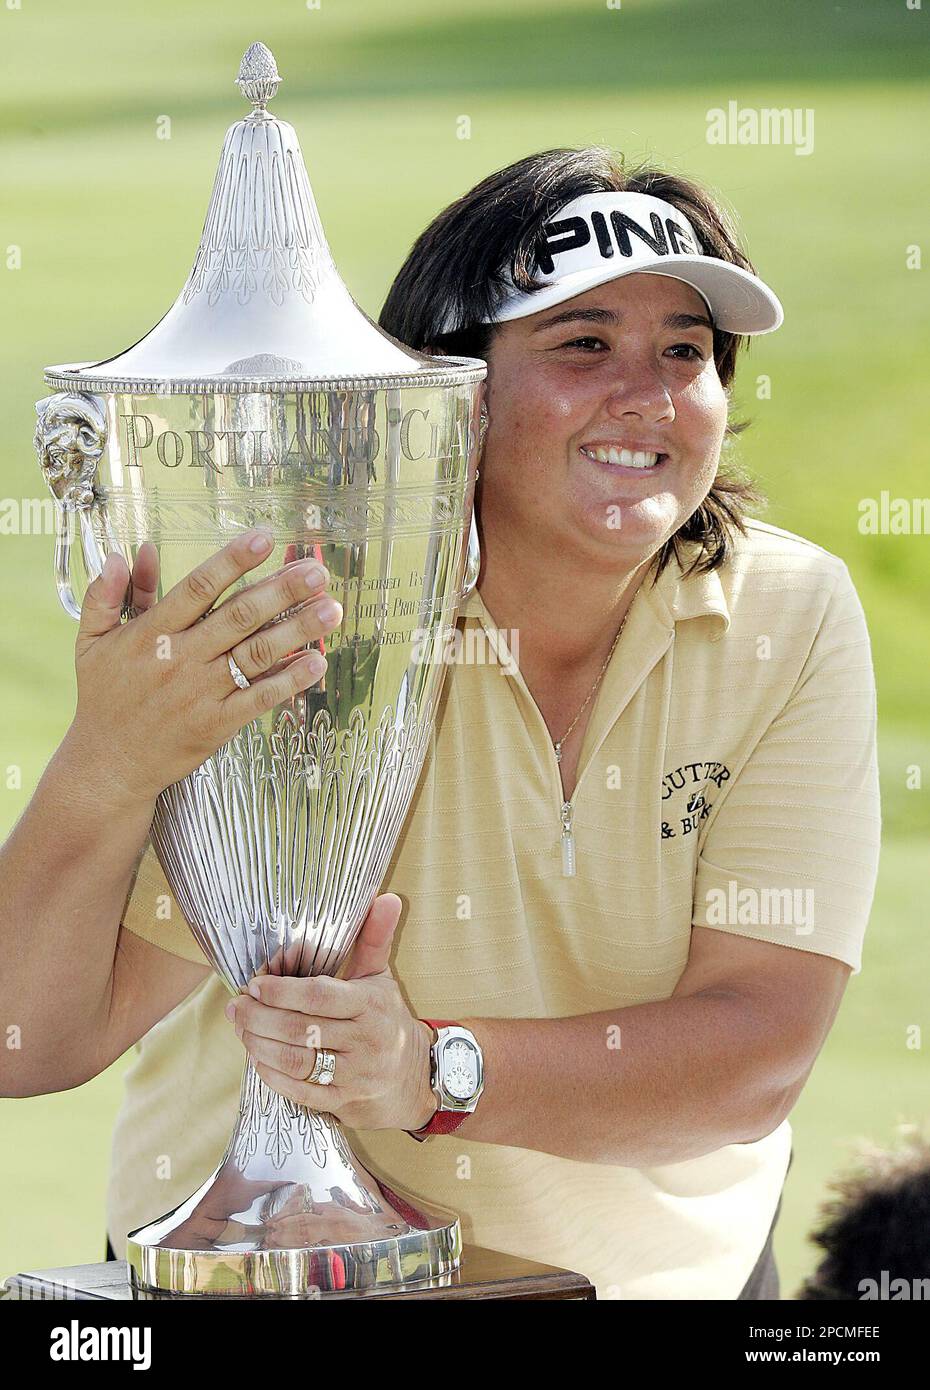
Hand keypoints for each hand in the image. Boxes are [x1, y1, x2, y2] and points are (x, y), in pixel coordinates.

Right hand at [63, 530, 342, 808]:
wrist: (108, 764)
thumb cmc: (104, 697)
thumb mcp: (92, 640)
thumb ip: (108, 594)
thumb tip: (131, 551)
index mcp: (151, 632)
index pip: (198, 587)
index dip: (233, 561)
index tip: (264, 538)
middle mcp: (181, 658)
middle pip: (239, 617)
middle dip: (281, 591)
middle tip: (316, 570)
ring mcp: (202, 693)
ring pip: (257, 655)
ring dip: (297, 630)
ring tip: (331, 609)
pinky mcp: (217, 724)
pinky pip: (259, 699)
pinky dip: (290, 681)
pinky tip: (317, 662)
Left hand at [225, 893, 436, 1132]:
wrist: (413, 1079)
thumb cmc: (387, 1020)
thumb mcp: (382, 977)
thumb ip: (375, 938)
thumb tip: (386, 898)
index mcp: (371, 1004)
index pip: (321, 996)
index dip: (283, 991)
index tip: (255, 983)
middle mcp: (366, 1040)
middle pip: (303, 1030)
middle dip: (260, 1018)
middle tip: (235, 1006)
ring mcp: (356, 1074)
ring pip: (298, 1062)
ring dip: (260, 1045)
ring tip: (240, 1028)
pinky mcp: (344, 1101)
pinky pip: (300, 1091)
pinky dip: (272, 1075)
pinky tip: (256, 1057)